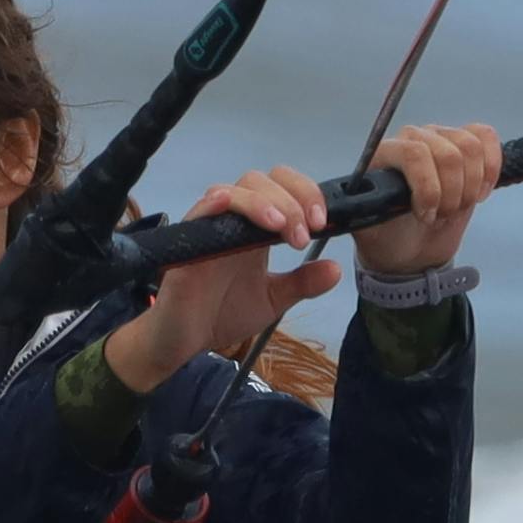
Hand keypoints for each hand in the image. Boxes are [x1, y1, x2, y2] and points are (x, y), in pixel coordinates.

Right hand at [103, 168, 334, 391]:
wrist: (185, 341)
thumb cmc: (222, 314)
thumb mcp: (273, 299)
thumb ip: (302, 283)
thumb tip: (337, 269)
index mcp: (255, 228)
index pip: (281, 187)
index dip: (305, 194)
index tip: (323, 222)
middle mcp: (233, 220)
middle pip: (261, 180)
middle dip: (291, 200)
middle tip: (304, 234)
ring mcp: (210, 227)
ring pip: (236, 190)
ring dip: (264, 203)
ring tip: (282, 229)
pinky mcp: (188, 241)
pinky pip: (201, 209)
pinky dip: (220, 204)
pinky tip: (238, 212)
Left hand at [358, 121, 503, 280]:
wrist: (411, 246)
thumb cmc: (387, 236)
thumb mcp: (367, 228)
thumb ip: (360, 210)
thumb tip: (351, 200)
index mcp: (384, 153)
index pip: (414, 153)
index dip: (429, 188)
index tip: (425, 216)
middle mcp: (413, 137)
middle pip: (449, 154)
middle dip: (452, 195)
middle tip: (440, 218)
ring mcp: (441, 137)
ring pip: (471, 147)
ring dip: (470, 187)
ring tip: (456, 208)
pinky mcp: (466, 145)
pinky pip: (486, 137)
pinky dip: (491, 167)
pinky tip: (479, 191)